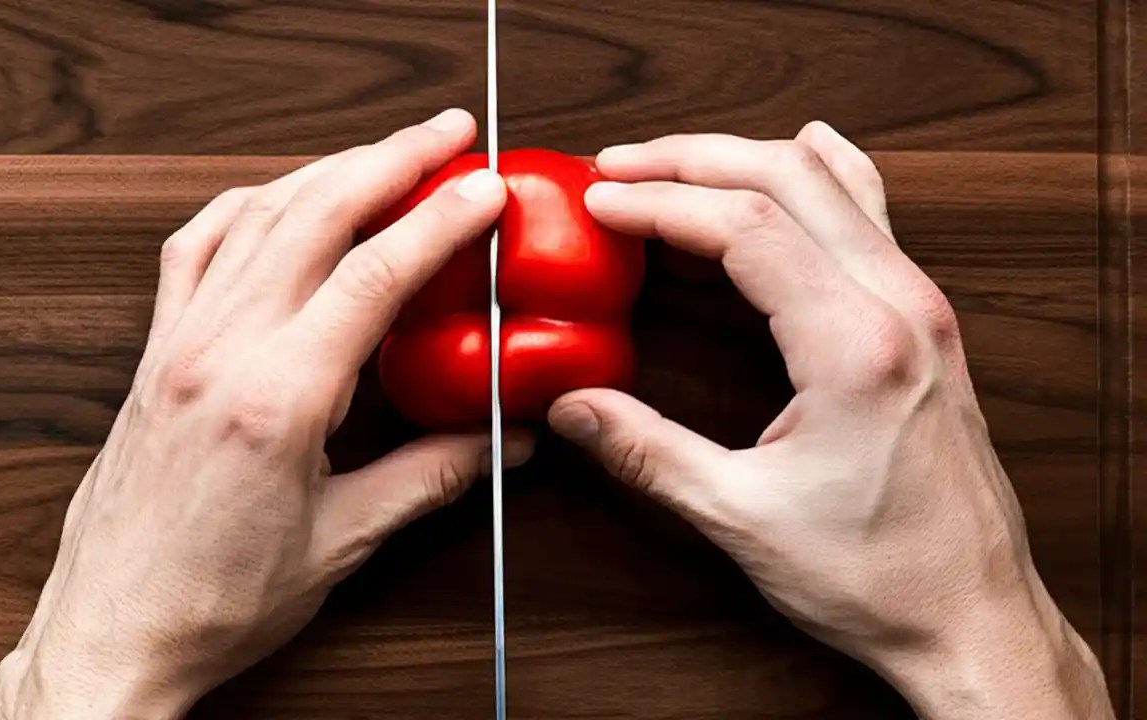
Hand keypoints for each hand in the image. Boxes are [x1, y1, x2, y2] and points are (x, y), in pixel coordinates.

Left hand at [0, 109, 533, 718]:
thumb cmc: (214, 600)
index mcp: (275, 398)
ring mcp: (178, 344)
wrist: (114, 630)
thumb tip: (498, 440)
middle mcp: (218, 352)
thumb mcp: (344, 540)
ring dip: (326, 170)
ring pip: (254, 216)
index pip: (374, 274)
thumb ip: (432, 476)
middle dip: (391, 159)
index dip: (439, 219)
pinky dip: (247, 206)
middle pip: (314, 214)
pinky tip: (276, 200)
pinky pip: (196, 247)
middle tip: (447, 133)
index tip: (484, 188)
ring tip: (381, 153)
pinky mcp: (155, 354)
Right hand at [550, 123, 1113, 718]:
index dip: (662, 203)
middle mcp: (901, 309)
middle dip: (693, 158)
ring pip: (833, 184)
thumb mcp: (742, 517)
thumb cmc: (881, 577)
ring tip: (676, 161)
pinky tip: (805, 153)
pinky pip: (872, 214)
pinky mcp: (927, 324)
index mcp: (857, 347)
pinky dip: (820, 176)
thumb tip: (573, 407)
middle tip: (619, 164)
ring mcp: (923, 309)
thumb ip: (646, 452)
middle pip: (788, 179)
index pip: (746, 227)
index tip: (603, 200)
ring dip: (747, 160)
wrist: (974, 617)